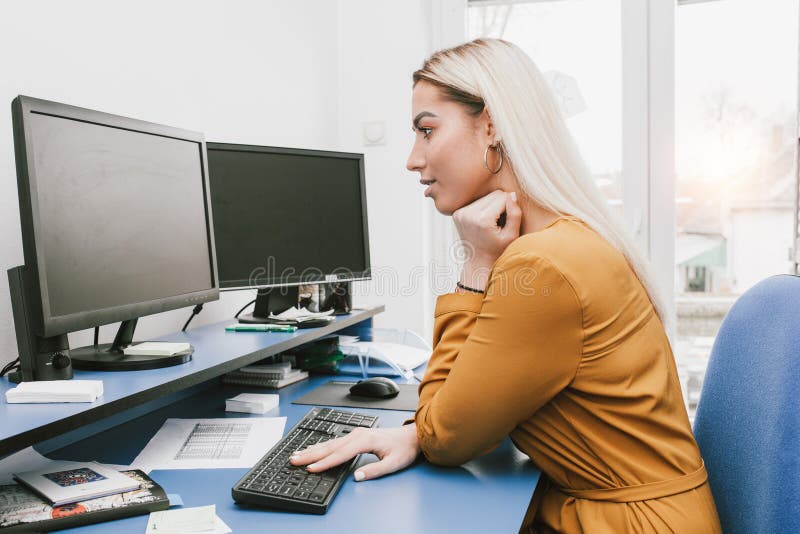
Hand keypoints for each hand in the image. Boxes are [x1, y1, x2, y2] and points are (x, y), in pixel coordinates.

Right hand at [289, 424, 420, 481]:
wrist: (411, 436)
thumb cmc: (404, 449)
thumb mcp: (393, 464)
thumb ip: (375, 471)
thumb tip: (357, 477)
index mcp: (365, 440)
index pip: (340, 454)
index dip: (325, 463)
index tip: (311, 468)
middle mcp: (358, 434)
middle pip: (330, 446)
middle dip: (311, 454)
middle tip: (294, 460)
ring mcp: (356, 433)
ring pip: (330, 443)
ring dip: (313, 449)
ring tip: (298, 454)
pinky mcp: (356, 435)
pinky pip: (335, 441)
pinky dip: (322, 446)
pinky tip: (314, 449)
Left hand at [453, 190, 521, 289]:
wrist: (477, 262)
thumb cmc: (497, 251)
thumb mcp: (512, 235)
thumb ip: (515, 214)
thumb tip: (512, 195)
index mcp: (482, 219)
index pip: (503, 197)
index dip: (510, 208)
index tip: (507, 222)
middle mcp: (468, 214)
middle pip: (494, 194)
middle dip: (501, 205)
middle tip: (500, 223)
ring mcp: (460, 213)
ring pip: (486, 197)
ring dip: (492, 206)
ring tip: (492, 223)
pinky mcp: (457, 213)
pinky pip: (476, 202)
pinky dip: (483, 209)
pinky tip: (483, 223)